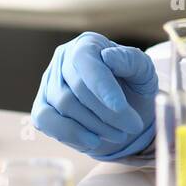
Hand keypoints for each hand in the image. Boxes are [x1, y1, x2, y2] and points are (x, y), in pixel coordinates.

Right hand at [31, 32, 156, 160]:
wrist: (124, 112)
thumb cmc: (134, 86)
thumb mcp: (143, 72)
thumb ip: (131, 61)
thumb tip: (108, 57)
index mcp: (87, 44)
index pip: (86, 61)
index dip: (102, 86)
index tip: (120, 107)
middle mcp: (63, 59)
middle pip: (76, 88)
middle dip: (107, 113)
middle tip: (132, 126)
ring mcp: (49, 83)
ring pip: (64, 106)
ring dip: (95, 126)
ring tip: (120, 134)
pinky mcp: (42, 106)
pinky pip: (45, 120)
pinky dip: (71, 134)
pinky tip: (94, 141)